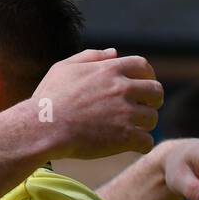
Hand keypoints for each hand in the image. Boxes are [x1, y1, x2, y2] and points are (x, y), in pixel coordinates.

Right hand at [31, 49, 161, 159]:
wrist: (42, 128)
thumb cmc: (48, 99)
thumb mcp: (64, 68)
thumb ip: (91, 57)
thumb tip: (114, 53)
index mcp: (110, 70)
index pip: (143, 67)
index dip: (147, 77)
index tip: (142, 88)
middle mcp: (122, 89)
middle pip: (156, 92)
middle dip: (152, 101)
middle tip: (143, 110)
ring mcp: (125, 113)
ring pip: (152, 118)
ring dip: (144, 125)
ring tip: (131, 131)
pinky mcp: (125, 137)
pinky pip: (147, 141)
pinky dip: (141, 145)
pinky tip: (131, 147)